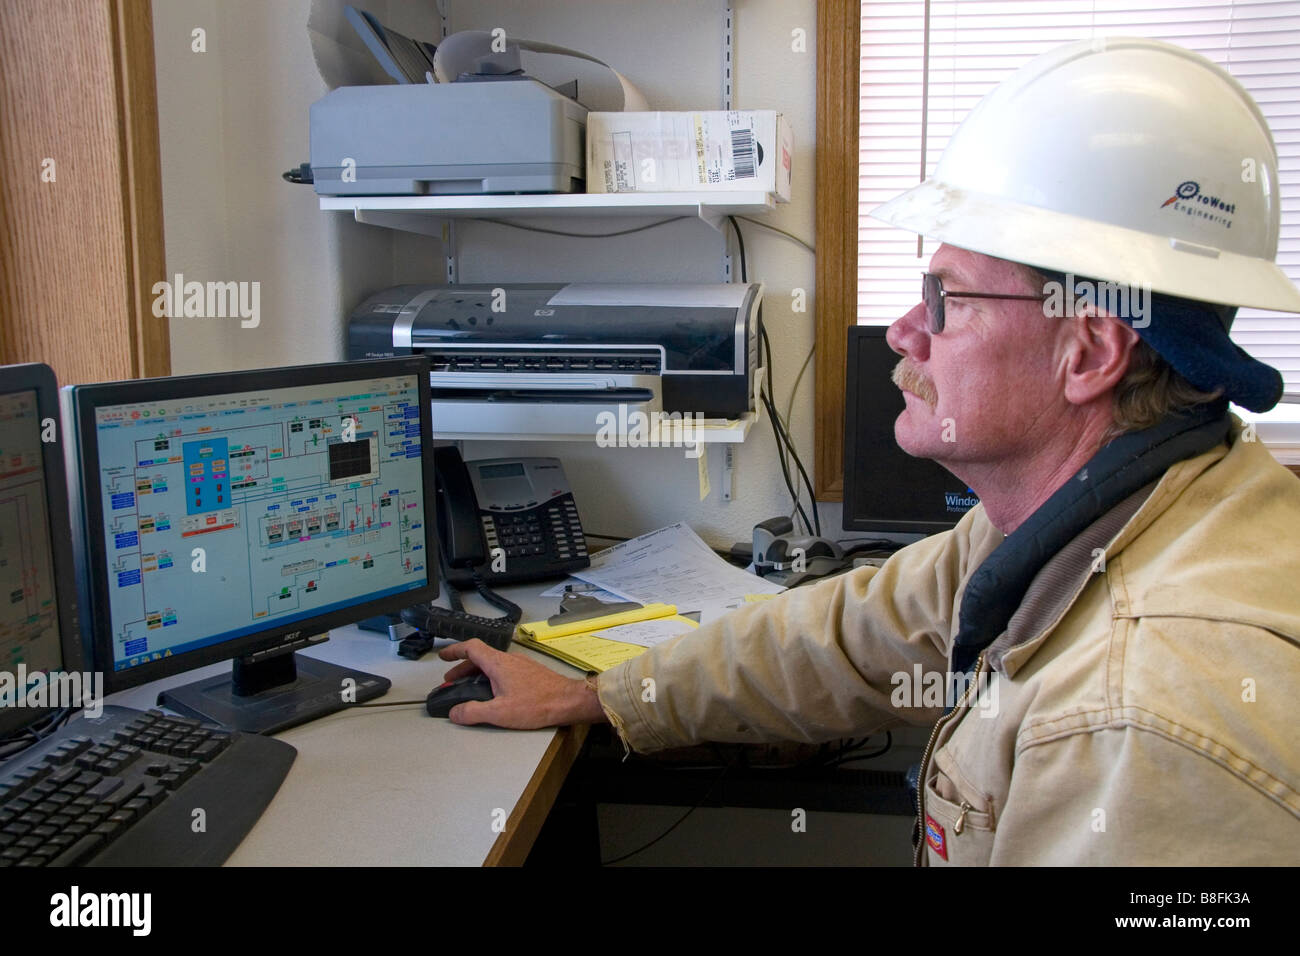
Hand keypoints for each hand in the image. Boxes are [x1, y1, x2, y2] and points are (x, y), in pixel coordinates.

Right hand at [437, 639, 607, 728]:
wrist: (567, 701)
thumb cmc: (537, 704)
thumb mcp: (499, 712)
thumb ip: (473, 712)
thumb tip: (455, 712)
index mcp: (498, 663)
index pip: (471, 648)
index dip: (454, 650)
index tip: (443, 656)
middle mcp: (509, 659)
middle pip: (480, 656)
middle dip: (462, 667)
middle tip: (451, 679)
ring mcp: (520, 664)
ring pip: (492, 663)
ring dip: (477, 673)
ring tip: (469, 687)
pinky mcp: (529, 672)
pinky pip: (503, 669)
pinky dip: (491, 676)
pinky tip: (493, 691)